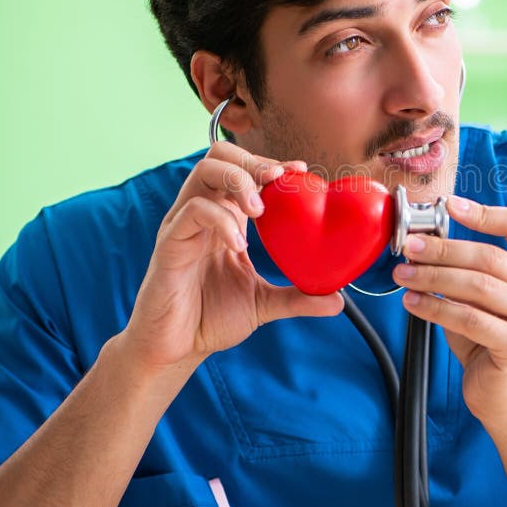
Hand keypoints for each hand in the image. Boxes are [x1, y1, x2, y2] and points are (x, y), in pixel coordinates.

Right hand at [122, 141, 343, 372]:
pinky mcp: (169, 244)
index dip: (272, 163)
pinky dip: (220, 219)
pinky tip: (239, 244)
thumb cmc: (210, 319)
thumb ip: (298, 297)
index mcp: (225, 218)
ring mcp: (183, 225)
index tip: (301, 170)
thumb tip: (337, 300)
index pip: (244, 169)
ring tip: (260, 210)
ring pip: (203, 173)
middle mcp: (203, 213)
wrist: (174, 350)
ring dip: (238, 181)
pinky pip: (191, 213)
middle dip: (253, 160)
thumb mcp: (263, 304)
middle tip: (278, 179)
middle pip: (220, 156)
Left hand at [393, 195, 506, 424]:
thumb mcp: (484, 295)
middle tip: (410, 248)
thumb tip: (424, 239)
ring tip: (404, 275)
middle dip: (443, 250)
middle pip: (490, 257)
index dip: (482, 212)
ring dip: (433, 277)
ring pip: (478, 287)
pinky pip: (470, 319)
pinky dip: (435, 308)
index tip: (447, 205)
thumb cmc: (490, 337)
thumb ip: (467, 267)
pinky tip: (412, 303)